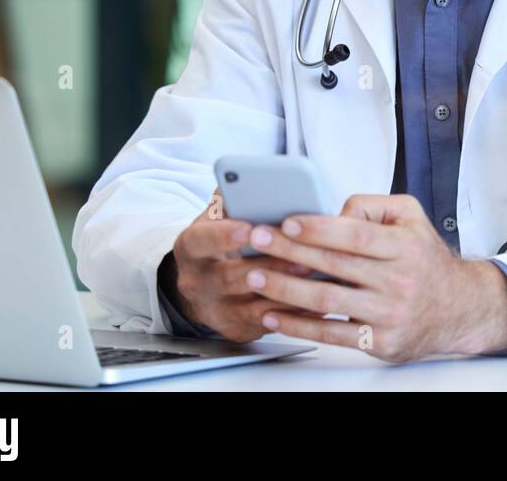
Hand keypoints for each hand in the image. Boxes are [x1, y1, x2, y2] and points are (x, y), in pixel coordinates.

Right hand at [166, 190, 317, 341]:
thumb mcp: (217, 216)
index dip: (224, 236)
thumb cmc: (221, 241)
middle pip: (229, 278)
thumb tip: (255, 177)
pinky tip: (316, 297)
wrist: (204, 284)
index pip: (201, 241)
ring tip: (314, 275)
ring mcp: (215, 310)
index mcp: (191, 248)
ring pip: (252, 306)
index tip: (250, 227)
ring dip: (286, 291)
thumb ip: (233, 198)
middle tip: (299, 256)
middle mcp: (197, 282)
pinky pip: (267, 324)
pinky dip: (293, 312)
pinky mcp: (237, 329)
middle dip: (267, 266)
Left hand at [242, 194, 506, 362]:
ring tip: (255, 276)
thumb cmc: (425, 260)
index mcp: (405, 246)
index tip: (287, 222)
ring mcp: (389, 314)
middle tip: (258, 241)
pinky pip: (331, 334)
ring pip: (327, 301)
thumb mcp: (411, 217)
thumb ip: (372, 206)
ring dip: (285, 289)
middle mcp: (399, 280)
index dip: (319, 228)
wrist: (458, 308)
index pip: (356, 235)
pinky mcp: (380, 342)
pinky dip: (298, 326)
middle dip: (289, 252)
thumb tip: (332, 213)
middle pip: (335, 266)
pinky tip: (274, 315)